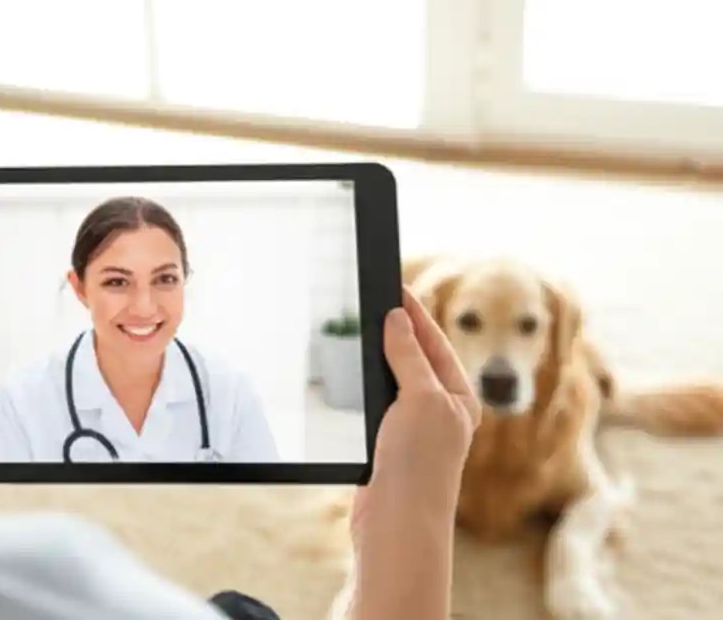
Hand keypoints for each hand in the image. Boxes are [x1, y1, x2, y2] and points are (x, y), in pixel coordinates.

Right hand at [341, 287, 480, 618]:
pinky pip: (378, 406)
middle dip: (398, 332)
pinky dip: (366, 388)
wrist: (397, 526)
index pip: (436, 344)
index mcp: (460, 400)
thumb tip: (399, 320)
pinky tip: (351, 380)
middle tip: (376, 302)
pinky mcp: (389, 449)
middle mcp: (442, 414)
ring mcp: (415, 433)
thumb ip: (410, 357)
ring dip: (381, 360)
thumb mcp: (420, 400)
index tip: (394, 287)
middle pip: (417, 360)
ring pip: (396, 382)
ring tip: (362, 332)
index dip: (415, 314)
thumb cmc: (419, 469)